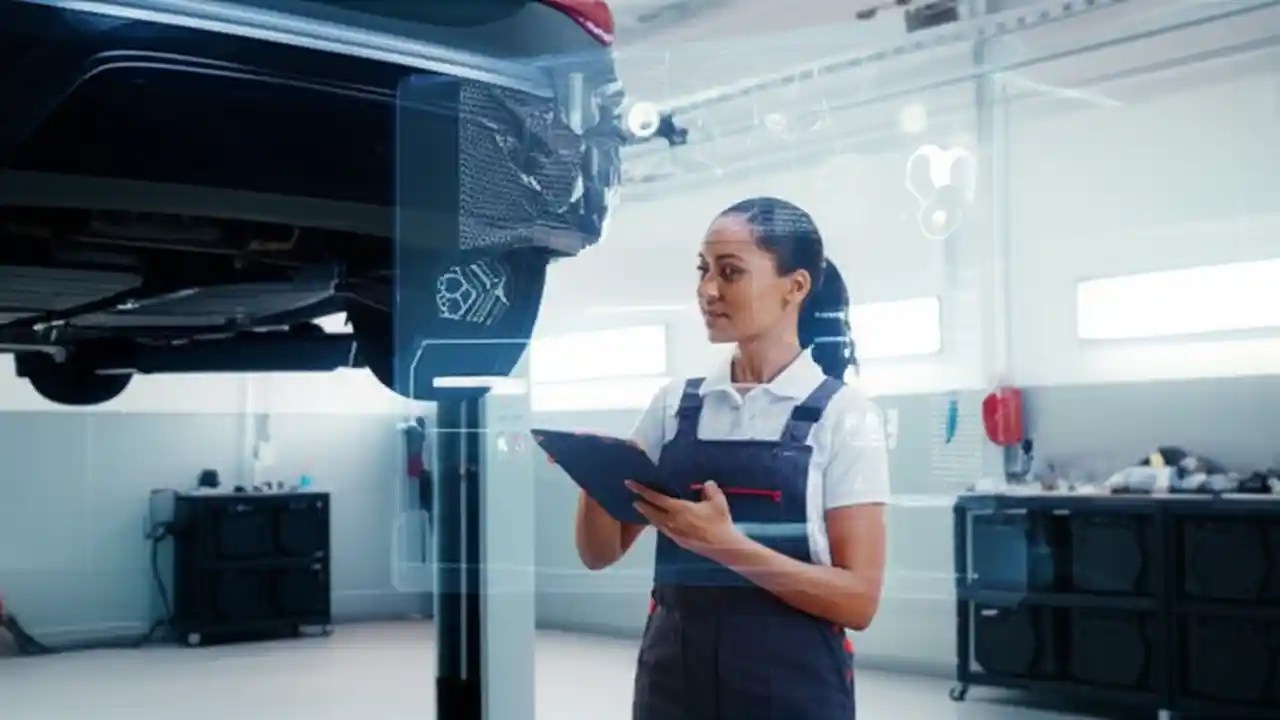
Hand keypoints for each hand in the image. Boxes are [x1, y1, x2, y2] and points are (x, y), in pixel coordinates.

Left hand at [627, 480, 743, 556]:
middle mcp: (672, 521)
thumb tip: (706, 483)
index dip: (642, 490)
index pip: (656, 498)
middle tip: (633, 498)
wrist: (723, 546)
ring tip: (642, 509)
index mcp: (679, 509)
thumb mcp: (718, 501)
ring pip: (656, 522)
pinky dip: (657, 523)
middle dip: (641, 504)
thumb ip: (710, 489)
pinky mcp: (678, 541)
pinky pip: (663, 530)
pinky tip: (659, 522)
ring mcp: (673, 532)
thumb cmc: (719, 522)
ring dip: (648, 515)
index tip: (630, 484)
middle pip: (651, 512)